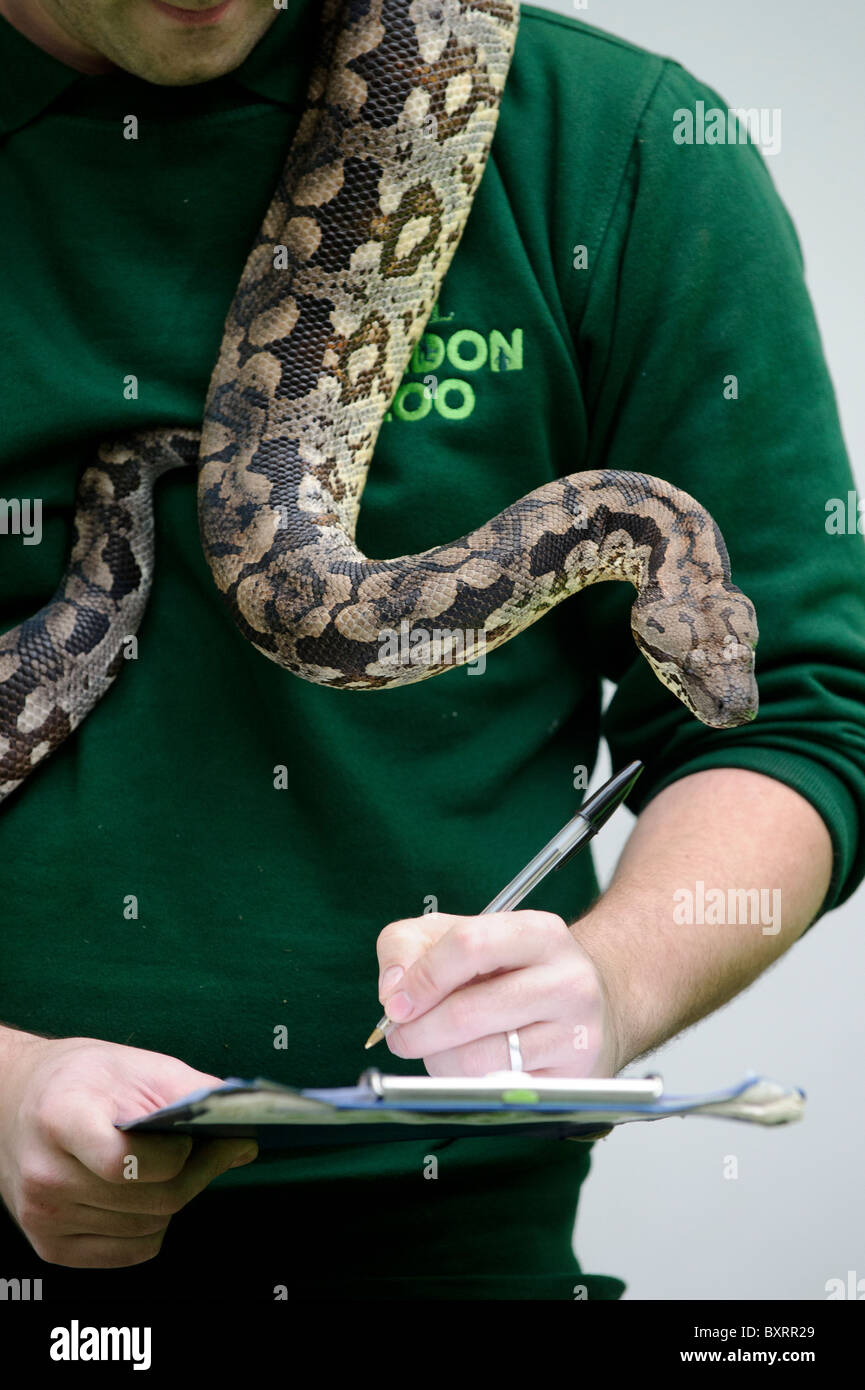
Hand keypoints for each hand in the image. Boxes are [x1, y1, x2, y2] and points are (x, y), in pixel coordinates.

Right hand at [0, 1030, 257, 1268]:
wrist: (16, 1101)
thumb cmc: (84, 1079)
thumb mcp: (136, 1066)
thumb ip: (193, 1094)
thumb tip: (245, 1137)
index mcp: (61, 1118)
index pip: (127, 1162)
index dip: (175, 1155)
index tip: (193, 1136)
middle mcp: (46, 1175)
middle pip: (152, 1199)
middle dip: (199, 1174)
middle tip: (220, 1148)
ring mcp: (45, 1217)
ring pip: (149, 1227)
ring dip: (177, 1197)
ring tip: (173, 1164)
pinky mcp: (51, 1247)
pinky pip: (132, 1251)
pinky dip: (154, 1224)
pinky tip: (145, 1191)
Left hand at [375, 911, 621, 1077]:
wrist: (588, 1002)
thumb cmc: (511, 968)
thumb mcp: (461, 933)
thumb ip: (409, 945)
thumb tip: (392, 992)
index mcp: (540, 933)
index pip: (469, 945)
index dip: (422, 978)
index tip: (396, 1003)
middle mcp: (567, 980)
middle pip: (467, 1012)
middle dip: (418, 1031)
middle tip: (400, 1036)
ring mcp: (575, 1031)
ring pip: (478, 1059)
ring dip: (439, 1060)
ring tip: (437, 1049)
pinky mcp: (574, 1077)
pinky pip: (498, 1089)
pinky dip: (467, 1083)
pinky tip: (469, 1065)